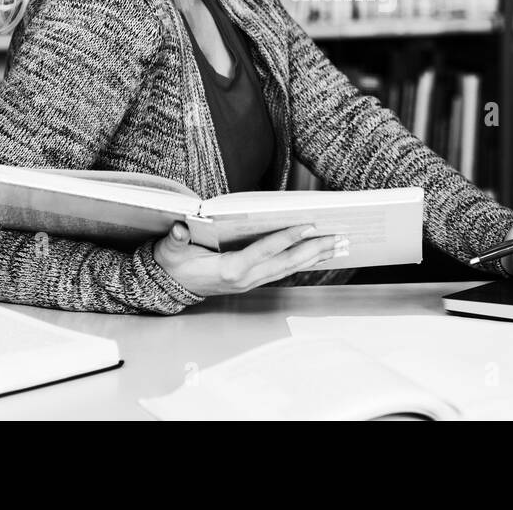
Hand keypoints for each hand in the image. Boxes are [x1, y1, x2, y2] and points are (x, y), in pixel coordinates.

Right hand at [152, 222, 347, 297]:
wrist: (171, 286)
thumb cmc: (173, 264)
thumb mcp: (171, 251)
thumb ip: (176, 240)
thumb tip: (179, 229)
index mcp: (231, 269)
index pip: (266, 250)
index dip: (288, 238)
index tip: (309, 226)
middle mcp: (247, 278)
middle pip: (288, 263)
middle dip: (316, 250)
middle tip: (341, 238)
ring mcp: (253, 282)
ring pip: (291, 268)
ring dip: (317, 257)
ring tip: (341, 246)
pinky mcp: (255, 280)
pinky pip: (285, 270)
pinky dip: (305, 261)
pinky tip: (320, 253)